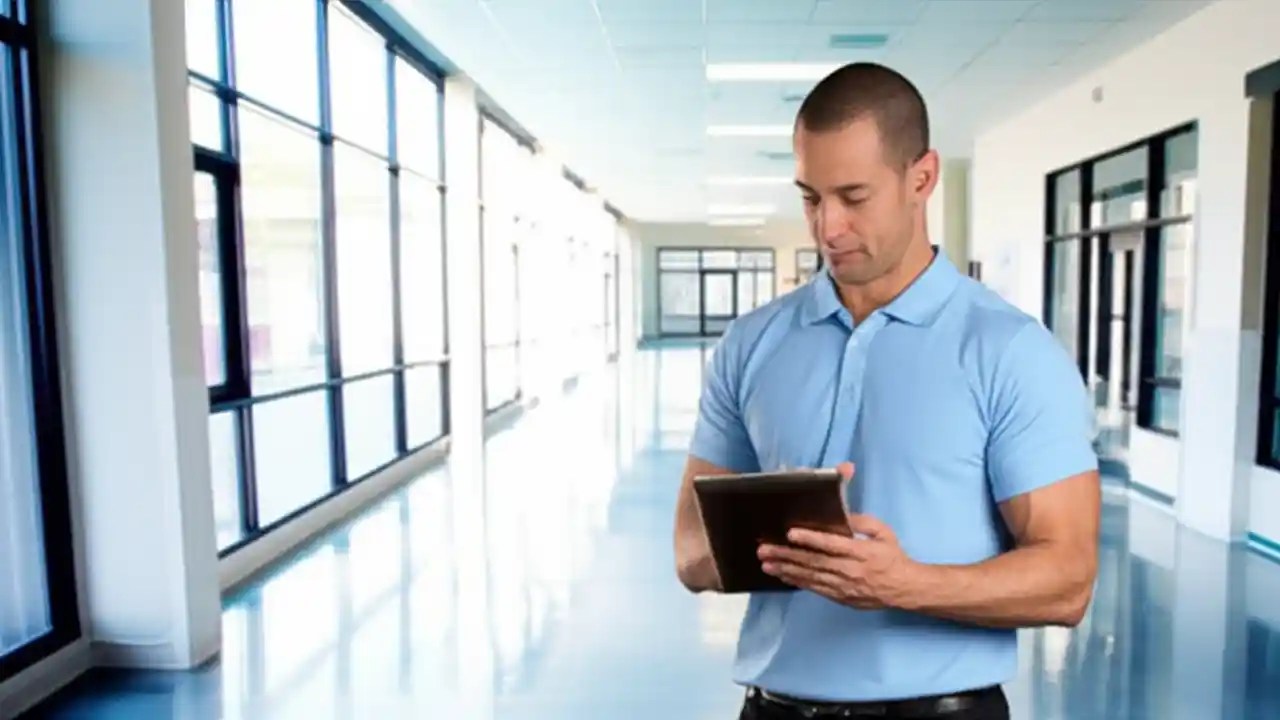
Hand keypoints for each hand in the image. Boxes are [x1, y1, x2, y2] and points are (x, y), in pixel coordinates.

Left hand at [758, 511, 918, 610]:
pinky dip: (797, 582)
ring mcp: (843, 587)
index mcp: (861, 552)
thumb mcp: (883, 533)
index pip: (831, 545)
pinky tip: (783, 576)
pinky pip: (815, 589)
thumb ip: (862, 522)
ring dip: (786, 570)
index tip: (790, 533)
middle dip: (787, 556)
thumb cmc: (892, 557)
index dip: (810, 539)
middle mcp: (849, 570)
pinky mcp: (840, 597)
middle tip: (764, 550)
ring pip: (810, 577)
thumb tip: (842, 516)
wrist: (904, 589)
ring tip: (766, 564)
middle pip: (814, 562)